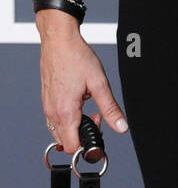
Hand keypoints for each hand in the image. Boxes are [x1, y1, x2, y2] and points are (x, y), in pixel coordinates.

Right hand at [39, 14, 127, 154]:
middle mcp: (52, 112)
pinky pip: (55, 119)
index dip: (88, 145)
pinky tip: (78, 102)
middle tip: (97, 117)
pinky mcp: (46, 100)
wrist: (59, 40)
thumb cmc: (76, 57)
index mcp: (65, 112)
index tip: (99, 132)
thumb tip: (121, 127)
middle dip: (83, 135)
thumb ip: (110, 108)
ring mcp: (47, 107)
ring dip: (75, 126)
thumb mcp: (99, 83)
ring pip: (60, 131)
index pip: (72, 146)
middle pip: (66, 142)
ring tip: (88, 109)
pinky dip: (68, 118)